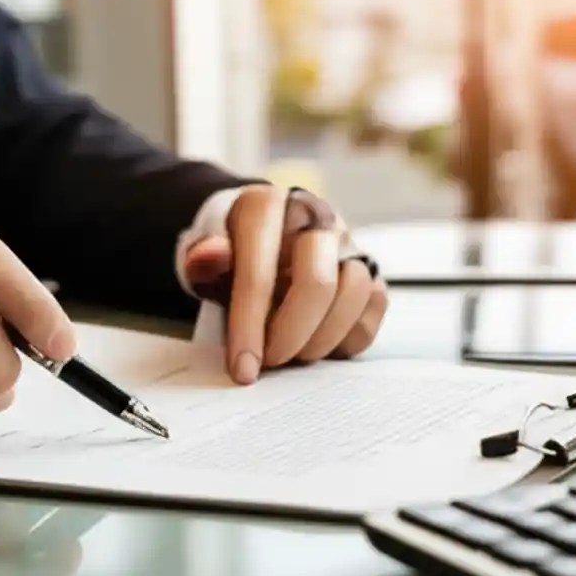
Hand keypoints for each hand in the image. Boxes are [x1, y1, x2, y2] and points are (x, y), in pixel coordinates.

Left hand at [183, 186, 388, 383]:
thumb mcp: (201, 258)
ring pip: (354, 294)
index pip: (259, 272)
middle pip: (317, 283)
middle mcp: (314, 216)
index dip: (249, 327)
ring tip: (293, 354)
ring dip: (322, 338)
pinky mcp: (370, 265)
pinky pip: (374, 308)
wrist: (260, 241)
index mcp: (266, 206)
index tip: (243, 370)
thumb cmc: (230, 257)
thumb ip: (201, 260)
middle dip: (292, 336)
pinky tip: (318, 343)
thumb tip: (208, 255)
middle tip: (271, 362)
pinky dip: (348, 336)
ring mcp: (347, 239)